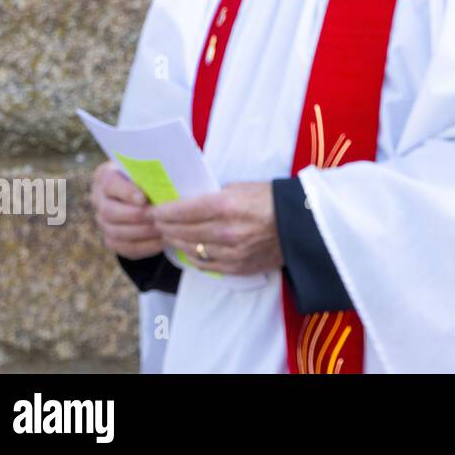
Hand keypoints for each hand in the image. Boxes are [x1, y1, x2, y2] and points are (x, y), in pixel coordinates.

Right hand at [91, 161, 164, 259]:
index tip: (144, 199)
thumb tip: (168, 185)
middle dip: (136, 215)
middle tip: (158, 216)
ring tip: (164, 229)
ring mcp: (103, 221)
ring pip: (115, 232)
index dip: (126, 192)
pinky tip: (162, 241)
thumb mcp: (152, 171)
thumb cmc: (154, 177)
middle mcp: (100, 199)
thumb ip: (153, 175)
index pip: (110, 183)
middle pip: (109, 211)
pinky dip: (146, 246)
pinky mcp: (113, 240)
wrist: (152, 196)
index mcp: (106, 176)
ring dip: (142, 232)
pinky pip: (125, 247)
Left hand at [151, 182, 281, 275]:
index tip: (153, 210)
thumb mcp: (241, 187)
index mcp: (226, 205)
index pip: (180, 211)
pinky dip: (192, 256)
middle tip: (156, 222)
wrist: (301, 223)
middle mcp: (226, 231)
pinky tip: (188, 248)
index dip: (161, 211)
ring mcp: (231, 252)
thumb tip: (187, 201)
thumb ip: (213, 196)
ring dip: (175, 241)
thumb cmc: (270, 199)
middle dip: (164, 226)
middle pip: (180, 231)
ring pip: (189, 249)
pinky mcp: (237, 267)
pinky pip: (204, 264)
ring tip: (169, 234)